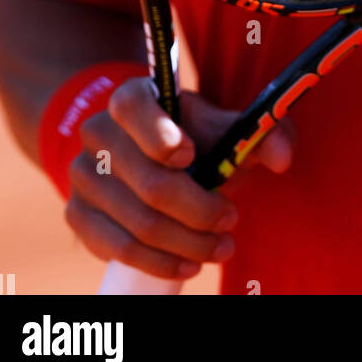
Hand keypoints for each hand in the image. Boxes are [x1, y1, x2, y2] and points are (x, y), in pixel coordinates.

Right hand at [65, 77, 293, 280]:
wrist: (142, 154)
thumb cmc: (191, 137)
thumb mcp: (221, 126)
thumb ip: (259, 134)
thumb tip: (283, 156)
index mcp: (131, 97)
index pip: (133, 108)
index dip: (162, 136)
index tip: (193, 157)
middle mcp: (98, 132)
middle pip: (150, 184)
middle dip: (200, 211)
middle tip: (231, 221)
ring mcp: (82, 175)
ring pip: (139, 224)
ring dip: (187, 244)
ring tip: (221, 247)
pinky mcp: (77, 215)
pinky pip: (119, 249)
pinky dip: (160, 262)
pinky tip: (188, 264)